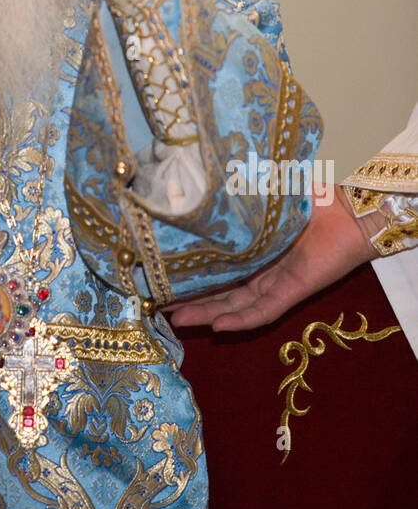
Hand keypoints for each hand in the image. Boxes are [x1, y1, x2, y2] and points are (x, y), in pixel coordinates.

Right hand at [167, 185, 372, 331]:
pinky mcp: (294, 289)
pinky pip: (265, 310)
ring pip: (237, 304)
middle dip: (190, 300)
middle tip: (158, 304)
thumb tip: (202, 181)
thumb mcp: (265, 192)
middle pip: (221, 290)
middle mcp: (262, 268)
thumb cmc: (311, 195)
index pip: (217, 265)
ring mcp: (277, 281)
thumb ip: (239, 195)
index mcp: (254, 247)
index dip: (190, 272)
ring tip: (177, 320)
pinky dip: (242, 319)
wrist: (351, 206)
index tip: (160, 273)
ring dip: (208, 313)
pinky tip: (219, 326)